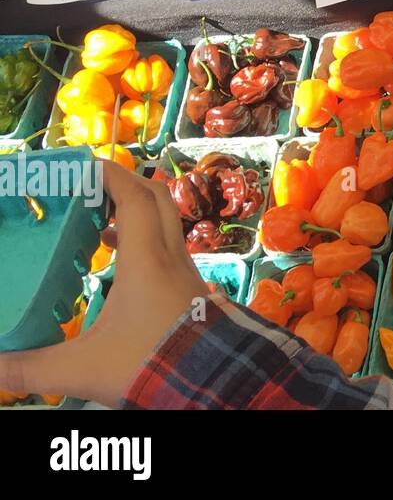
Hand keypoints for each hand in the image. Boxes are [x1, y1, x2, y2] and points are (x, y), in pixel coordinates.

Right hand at [0, 160, 208, 406]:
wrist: (207, 384)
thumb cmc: (147, 363)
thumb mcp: (80, 367)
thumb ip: (29, 367)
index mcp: (147, 260)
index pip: (135, 198)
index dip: (112, 175)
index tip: (88, 165)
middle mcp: (172, 258)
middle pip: (157, 201)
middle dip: (127, 187)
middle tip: (94, 191)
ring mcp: (187, 274)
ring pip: (167, 227)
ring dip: (138, 217)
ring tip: (102, 229)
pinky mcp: (193, 292)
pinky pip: (171, 251)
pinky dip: (148, 246)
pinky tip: (124, 269)